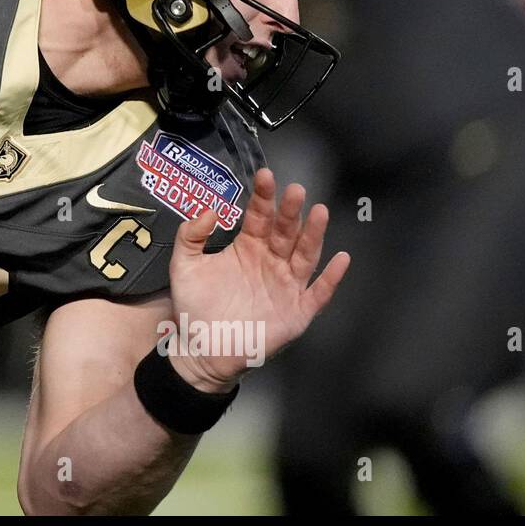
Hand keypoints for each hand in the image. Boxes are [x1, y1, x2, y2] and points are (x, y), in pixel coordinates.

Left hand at [166, 168, 349, 391]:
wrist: (201, 348)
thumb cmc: (194, 306)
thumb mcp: (184, 265)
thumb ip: (190, 236)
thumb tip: (211, 210)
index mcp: (248, 247)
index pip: (259, 217)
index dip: (263, 197)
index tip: (264, 176)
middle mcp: (271, 261)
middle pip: (285, 232)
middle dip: (290, 211)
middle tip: (295, 190)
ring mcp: (286, 285)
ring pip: (304, 255)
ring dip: (313, 234)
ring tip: (318, 212)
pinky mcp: (297, 311)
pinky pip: (318, 293)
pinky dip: (331, 278)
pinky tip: (340, 259)